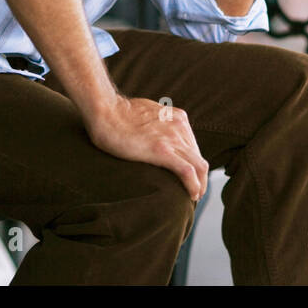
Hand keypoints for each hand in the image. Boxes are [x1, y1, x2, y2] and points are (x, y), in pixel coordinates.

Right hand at [85, 94, 209, 200]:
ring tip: (194, 196)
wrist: (106, 111)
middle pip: (199, 157)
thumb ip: (158, 123)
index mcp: (177, 118)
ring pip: (199, 166)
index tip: (191, 177)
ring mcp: (172, 138)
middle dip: (201, 177)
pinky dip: (194, 185)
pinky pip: (187, 172)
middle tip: (195, 192)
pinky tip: (192, 195)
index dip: (194, 164)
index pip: (193, 146)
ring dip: (200, 184)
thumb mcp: (147, 113)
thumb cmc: (118, 113)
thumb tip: (155, 134)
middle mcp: (180, 126)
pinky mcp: (162, 151)